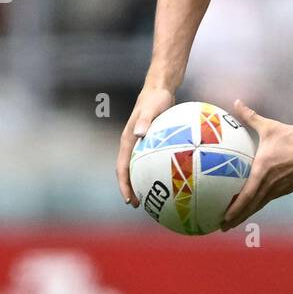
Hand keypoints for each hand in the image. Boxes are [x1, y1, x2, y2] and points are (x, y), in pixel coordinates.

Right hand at [116, 84, 175, 205]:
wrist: (159, 88)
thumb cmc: (156, 98)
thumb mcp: (152, 108)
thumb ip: (145, 120)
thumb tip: (139, 134)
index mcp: (128, 140)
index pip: (122, 168)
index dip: (124, 185)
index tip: (129, 200)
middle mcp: (132, 144)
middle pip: (127, 171)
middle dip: (131, 189)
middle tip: (138, 205)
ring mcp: (140, 143)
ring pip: (138, 167)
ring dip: (142, 182)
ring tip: (153, 196)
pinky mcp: (150, 141)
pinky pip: (151, 160)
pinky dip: (156, 171)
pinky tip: (171, 178)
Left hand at [220, 100, 292, 229]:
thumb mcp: (269, 127)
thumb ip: (250, 116)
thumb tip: (236, 102)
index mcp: (263, 172)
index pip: (246, 196)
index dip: (235, 210)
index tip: (223, 218)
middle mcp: (271, 185)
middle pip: (251, 207)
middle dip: (236, 219)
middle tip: (221, 226)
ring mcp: (280, 189)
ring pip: (260, 205)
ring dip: (246, 214)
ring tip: (232, 221)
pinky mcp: (288, 189)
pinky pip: (269, 199)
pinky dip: (257, 205)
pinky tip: (252, 205)